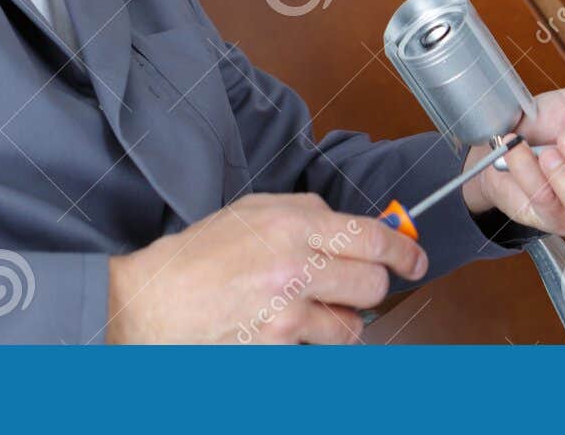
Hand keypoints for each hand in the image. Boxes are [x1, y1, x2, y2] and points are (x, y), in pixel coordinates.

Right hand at [105, 192, 426, 343]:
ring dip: (340, 324)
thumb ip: (307, 212)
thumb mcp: (252, 210)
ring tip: (309, 314)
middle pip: (371, 285)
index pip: (372, 238)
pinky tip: (282, 334)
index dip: (403, 252)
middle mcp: (295, 267)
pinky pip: (317, 354)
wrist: (150, 304)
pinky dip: (309, 348)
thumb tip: (353, 225)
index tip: (414, 260)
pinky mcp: (275, 351)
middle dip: (370, 290)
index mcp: (292, 224)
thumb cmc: (198, 257)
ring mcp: (286, 313)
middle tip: (355, 289)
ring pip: (351, 327)